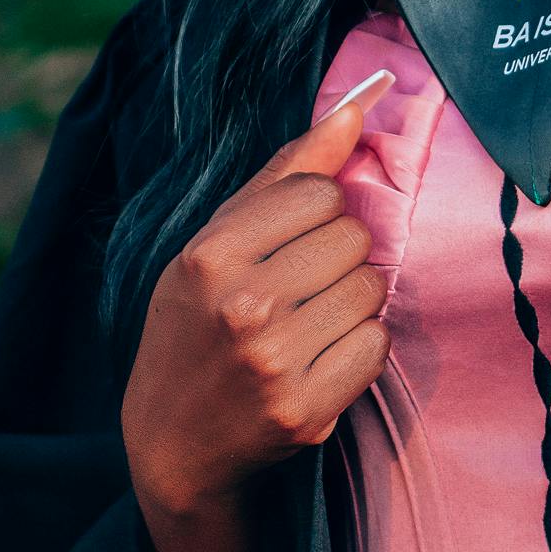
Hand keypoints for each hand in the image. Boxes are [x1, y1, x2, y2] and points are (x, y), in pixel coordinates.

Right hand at [122, 71, 393, 525]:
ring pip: (372, 288)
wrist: (173, 444)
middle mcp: (243, 305)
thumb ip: (285, 174)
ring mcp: (276, 362)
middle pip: (353, 237)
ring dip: (352, 301)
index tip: (290, 240)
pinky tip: (319, 358)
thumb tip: (356, 107)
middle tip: (298, 288)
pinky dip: (359, 348)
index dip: (316, 212)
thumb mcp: (213, 244)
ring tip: (308, 322)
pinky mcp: (307, 410)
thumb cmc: (195, 327)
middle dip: (336, 256)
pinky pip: (377, 345)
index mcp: (210, 255)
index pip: (320, 192)